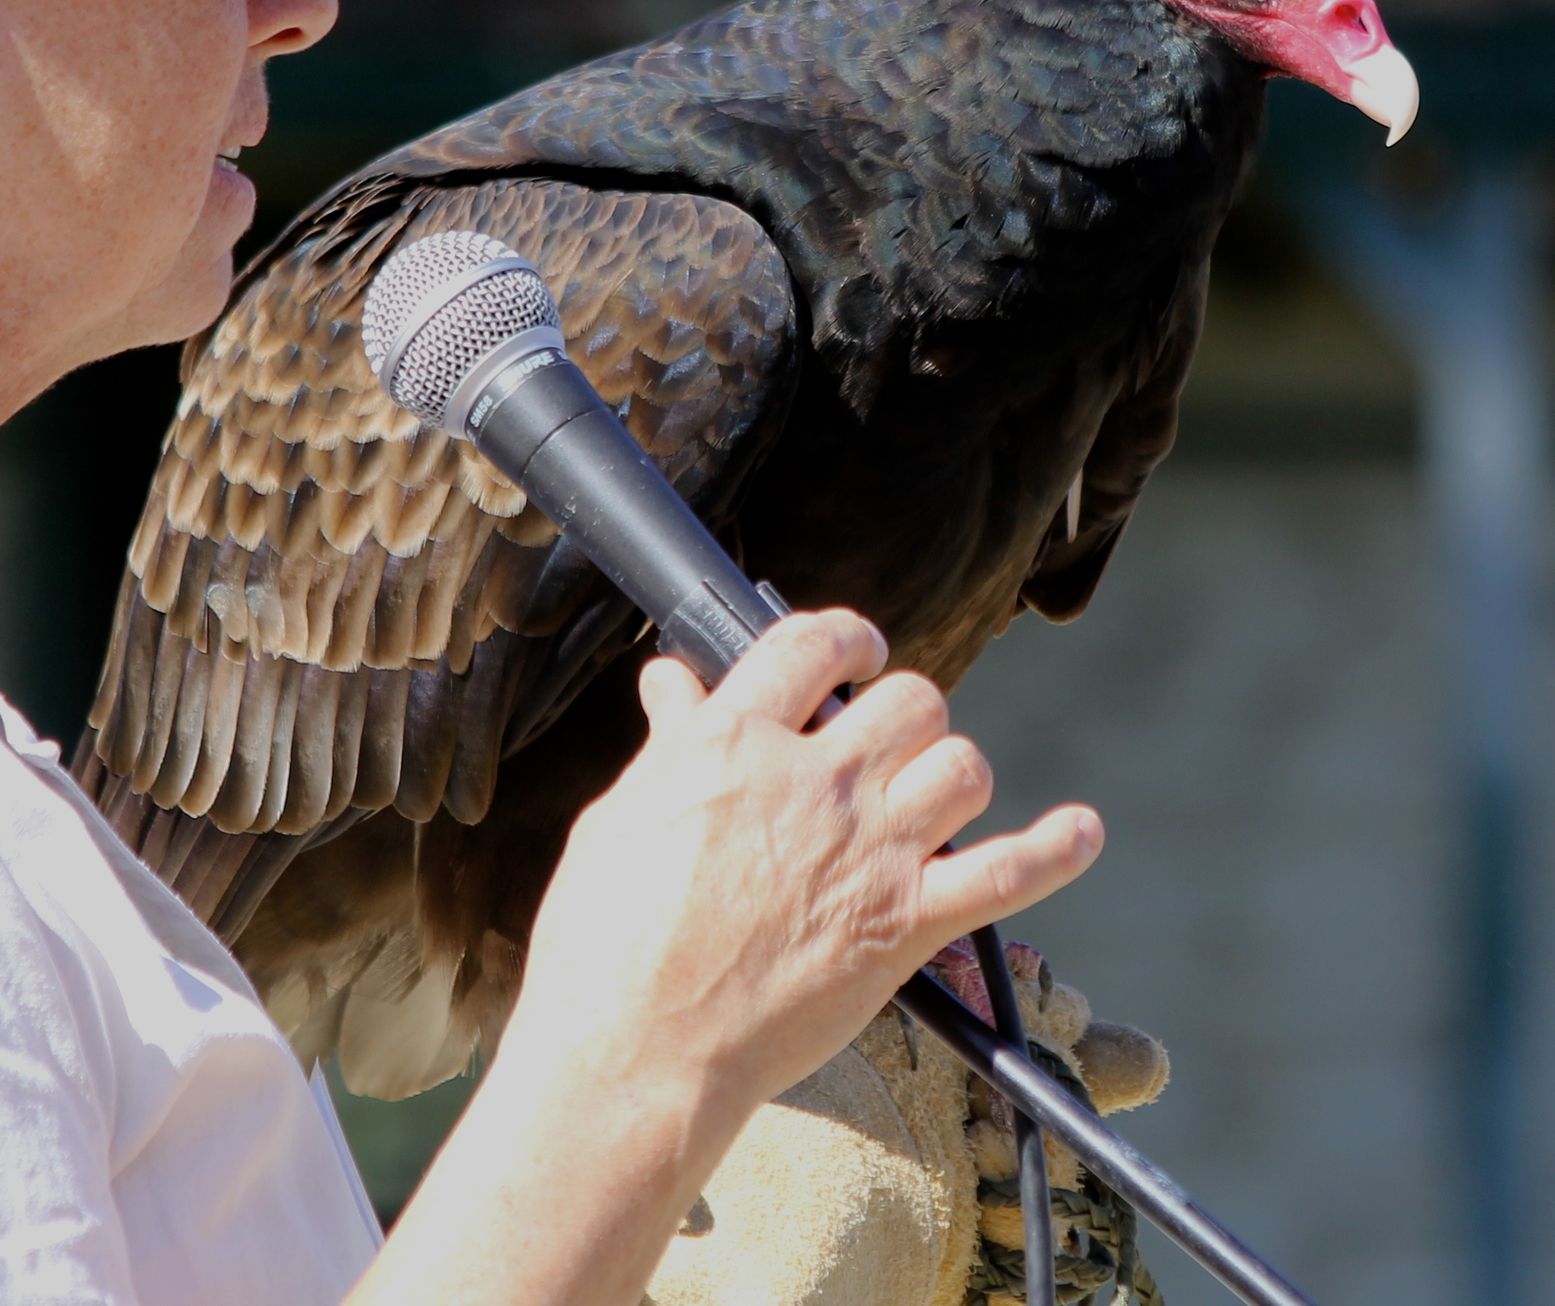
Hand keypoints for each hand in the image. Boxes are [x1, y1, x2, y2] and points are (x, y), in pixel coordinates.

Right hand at [505, 612, 1101, 1152]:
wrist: (639, 1048)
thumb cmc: (606, 938)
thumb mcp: (620, 815)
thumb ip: (667, 745)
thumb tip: (670, 685)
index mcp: (733, 742)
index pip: (810, 643)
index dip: (842, 638)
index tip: (850, 652)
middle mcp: (814, 782)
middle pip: (909, 700)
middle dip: (902, 712)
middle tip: (885, 741)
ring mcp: (870, 852)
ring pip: (962, 765)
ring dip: (951, 772)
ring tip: (930, 793)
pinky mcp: (907, 926)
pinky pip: (1012, 872)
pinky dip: (1057, 848)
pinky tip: (1079, 829)